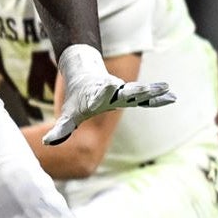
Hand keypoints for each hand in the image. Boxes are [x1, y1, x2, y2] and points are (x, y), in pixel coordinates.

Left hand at [42, 44, 173, 145]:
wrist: (85, 75)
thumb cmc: (77, 100)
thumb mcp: (68, 115)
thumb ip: (61, 129)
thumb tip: (47, 142)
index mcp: (96, 97)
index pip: (100, 96)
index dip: (104, 94)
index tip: (108, 89)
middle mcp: (111, 92)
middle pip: (123, 92)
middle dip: (133, 91)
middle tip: (143, 90)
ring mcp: (122, 91)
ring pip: (137, 91)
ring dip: (150, 91)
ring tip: (166, 90)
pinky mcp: (130, 94)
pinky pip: (145, 97)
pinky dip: (156, 97)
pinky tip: (171, 97)